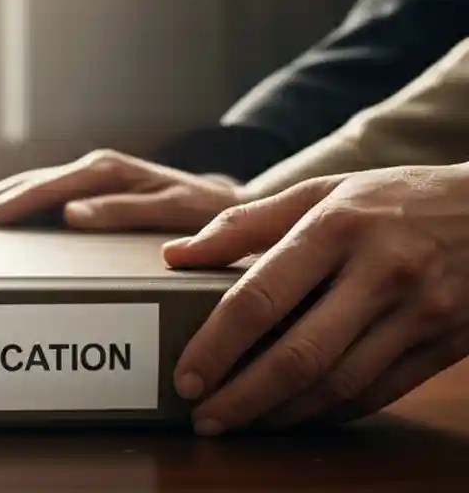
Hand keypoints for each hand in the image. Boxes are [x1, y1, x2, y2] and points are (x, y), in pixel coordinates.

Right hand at [0, 149, 240, 231]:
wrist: (229, 202)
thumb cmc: (208, 212)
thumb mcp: (176, 210)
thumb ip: (125, 211)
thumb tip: (70, 213)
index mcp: (106, 170)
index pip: (44, 189)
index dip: (6, 206)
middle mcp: (92, 166)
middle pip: (23, 183)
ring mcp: (87, 175)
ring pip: (25, 187)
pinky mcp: (87, 187)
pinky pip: (37, 195)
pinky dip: (6, 204)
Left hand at [164, 164, 468, 434]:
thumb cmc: (397, 198)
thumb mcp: (322, 192)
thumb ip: (244, 224)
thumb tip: (175, 254)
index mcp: (337, 226)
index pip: (261, 297)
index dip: (216, 345)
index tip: (186, 375)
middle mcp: (379, 271)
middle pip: (298, 354)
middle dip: (242, 396)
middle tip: (204, 418)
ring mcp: (418, 312)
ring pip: (338, 383)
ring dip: (281, 413)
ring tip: (239, 423)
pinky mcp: (444, 343)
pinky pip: (378, 392)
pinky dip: (330, 412)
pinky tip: (294, 416)